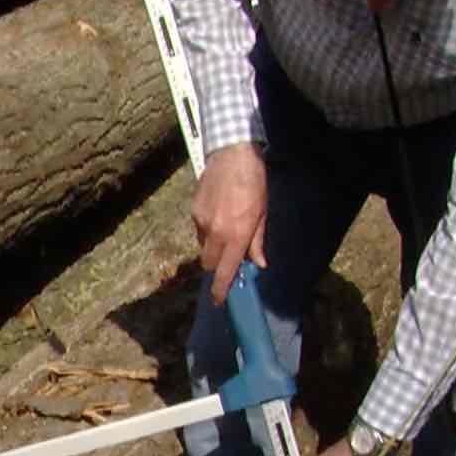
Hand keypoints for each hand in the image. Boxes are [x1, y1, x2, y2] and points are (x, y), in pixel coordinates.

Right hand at [193, 143, 266, 303]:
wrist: (232, 155)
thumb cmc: (254, 183)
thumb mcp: (262, 214)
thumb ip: (257, 242)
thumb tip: (258, 263)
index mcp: (236, 235)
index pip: (225, 271)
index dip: (220, 289)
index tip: (219, 300)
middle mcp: (216, 232)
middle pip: (208, 264)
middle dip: (216, 266)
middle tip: (227, 258)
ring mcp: (201, 222)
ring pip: (202, 246)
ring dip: (212, 247)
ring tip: (224, 229)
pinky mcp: (193, 211)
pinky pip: (198, 229)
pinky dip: (206, 229)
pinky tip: (217, 214)